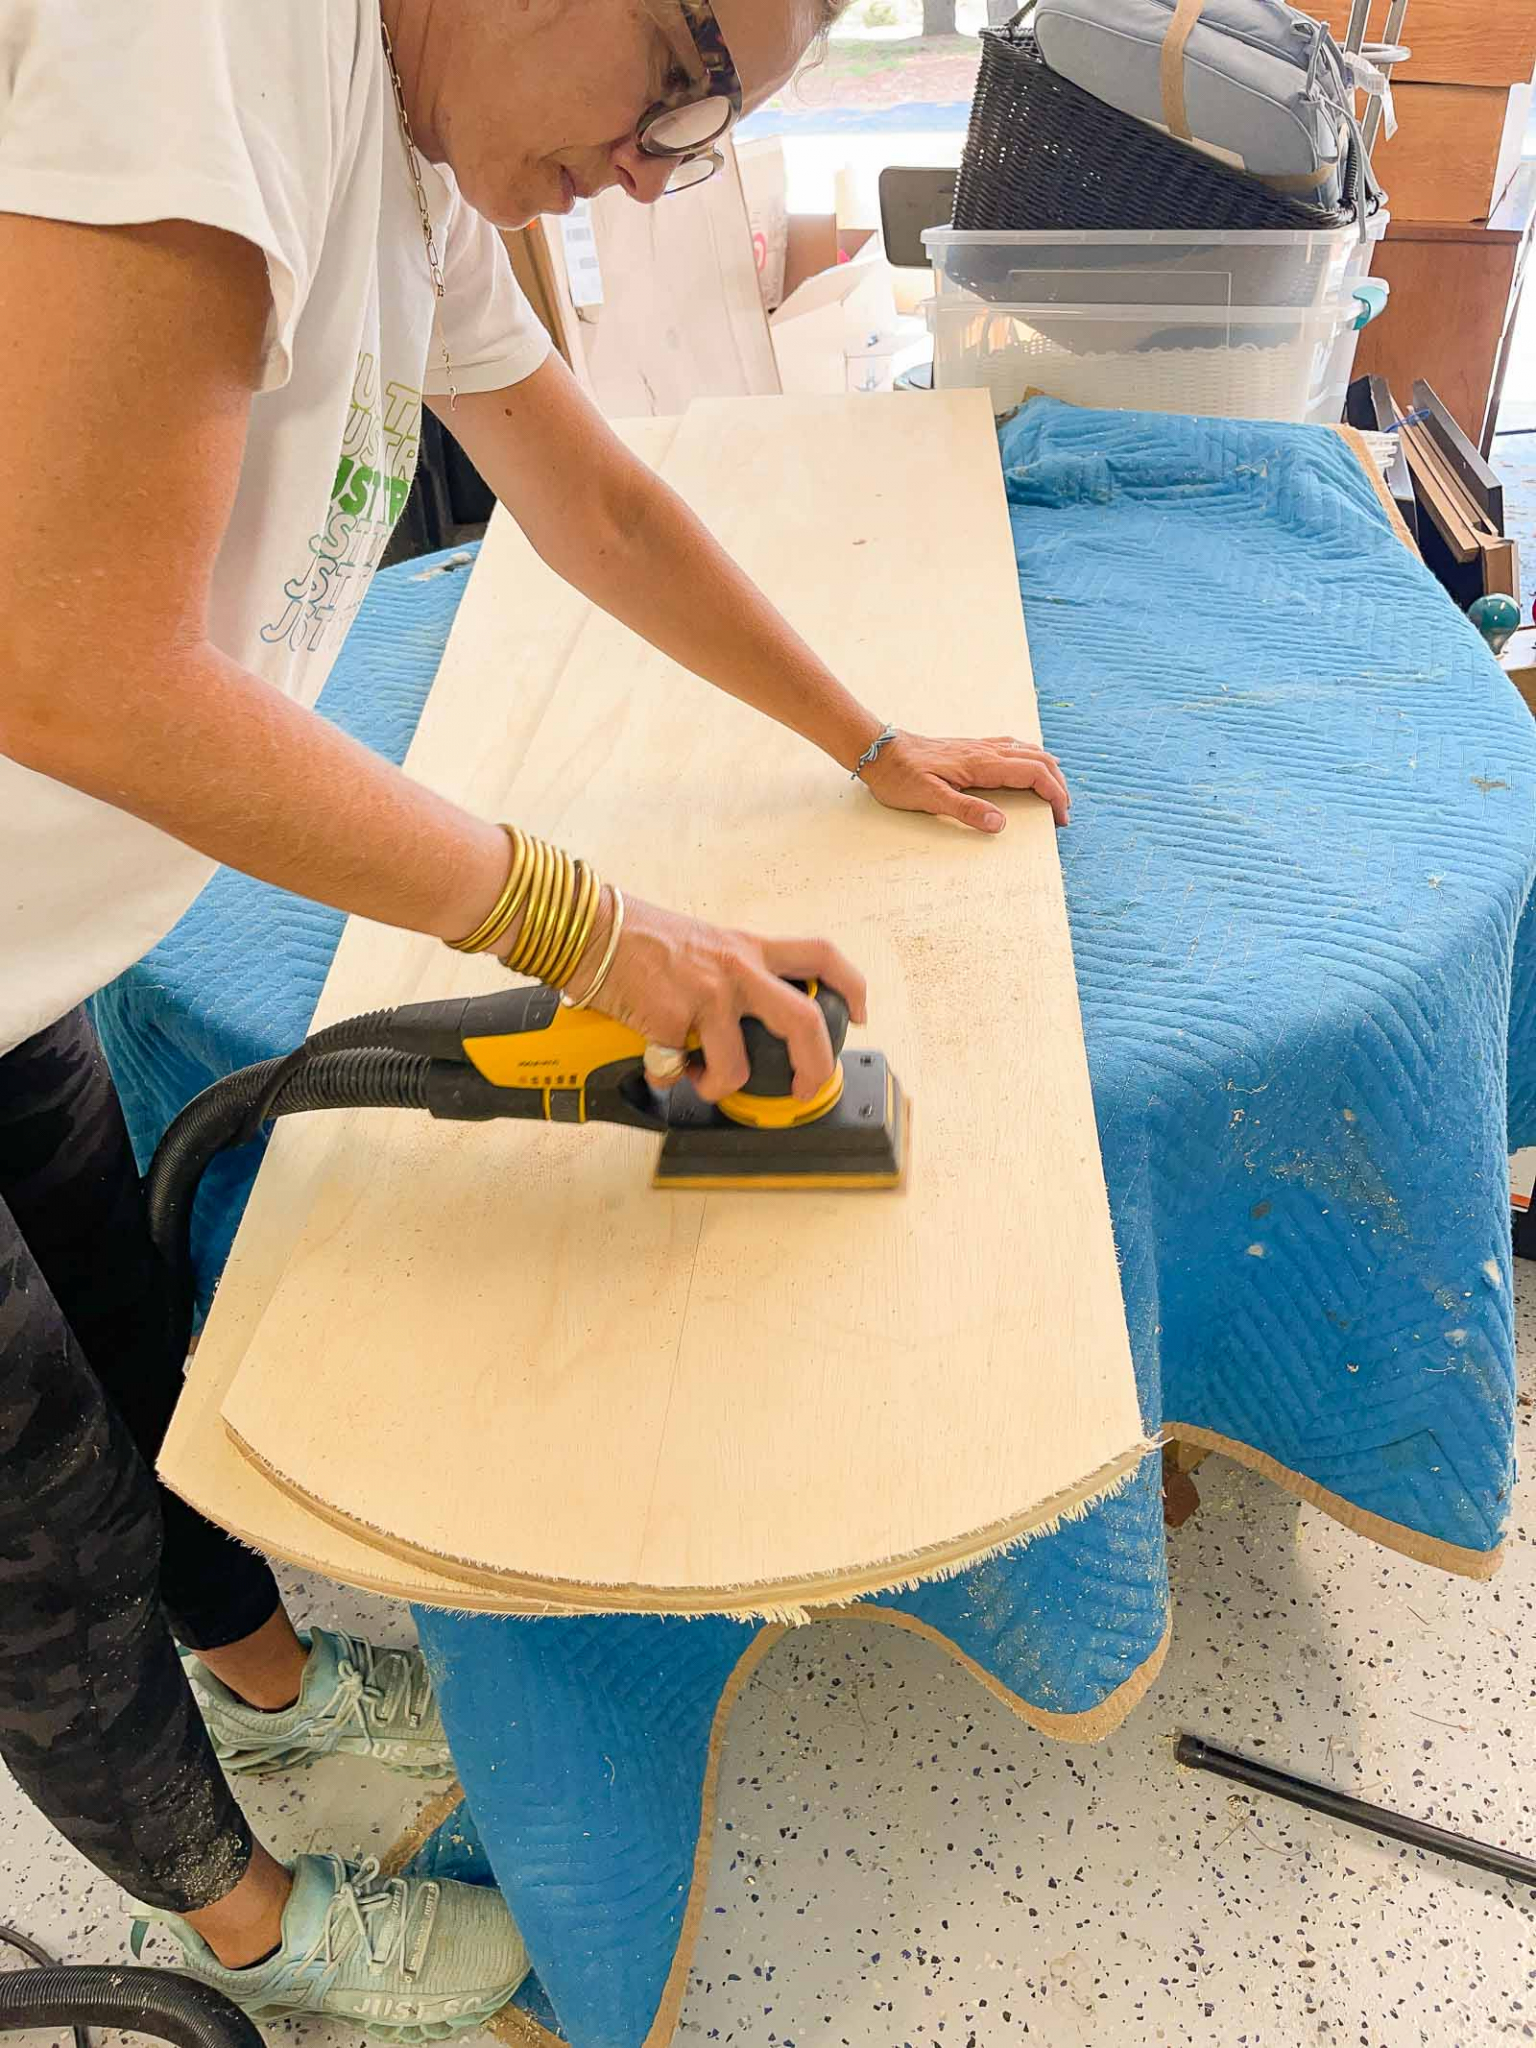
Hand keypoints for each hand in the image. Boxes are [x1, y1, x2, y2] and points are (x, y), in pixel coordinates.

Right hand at [566, 892, 866, 1106]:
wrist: (593, 932)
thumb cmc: (642, 937)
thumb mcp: (708, 944)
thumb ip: (738, 974)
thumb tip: (757, 1018)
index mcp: (749, 949)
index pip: (820, 955)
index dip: (852, 985)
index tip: (861, 1012)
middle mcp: (736, 970)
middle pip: (804, 1021)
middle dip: (814, 1066)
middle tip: (805, 1087)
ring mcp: (706, 997)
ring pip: (737, 1067)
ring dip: (718, 1086)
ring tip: (699, 1078)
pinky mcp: (670, 1021)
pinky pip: (675, 1071)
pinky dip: (664, 1075)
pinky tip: (652, 1056)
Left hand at [858, 731, 1070, 832]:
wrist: (879, 751)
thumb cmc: (900, 776)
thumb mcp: (928, 799)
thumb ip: (965, 810)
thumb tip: (1000, 823)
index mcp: (981, 764)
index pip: (1034, 773)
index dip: (1054, 795)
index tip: (1060, 818)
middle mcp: (986, 751)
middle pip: (1039, 760)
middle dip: (1058, 785)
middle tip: (1063, 812)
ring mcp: (979, 746)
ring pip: (1028, 750)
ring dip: (1048, 770)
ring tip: (1055, 792)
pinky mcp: (971, 747)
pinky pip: (1012, 747)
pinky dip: (1031, 758)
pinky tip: (1028, 767)